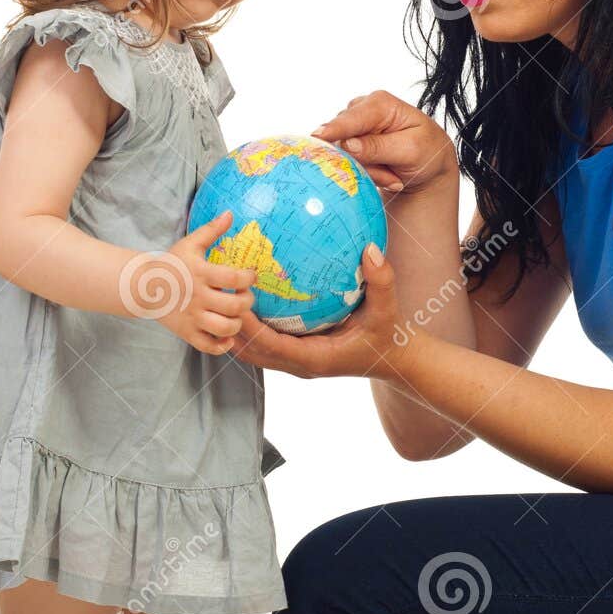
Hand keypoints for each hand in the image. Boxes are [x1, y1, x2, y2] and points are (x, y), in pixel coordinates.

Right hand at [123, 209, 256, 354]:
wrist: (142, 286)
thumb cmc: (171, 263)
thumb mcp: (190, 244)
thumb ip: (211, 230)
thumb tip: (230, 213)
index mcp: (201, 273)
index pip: (234, 277)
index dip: (249, 277)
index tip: (251, 275)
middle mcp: (198, 297)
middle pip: (234, 305)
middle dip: (247, 301)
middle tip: (245, 296)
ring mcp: (192, 317)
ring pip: (224, 328)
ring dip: (237, 323)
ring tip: (236, 315)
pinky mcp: (187, 332)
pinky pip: (208, 346)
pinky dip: (222, 345)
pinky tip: (227, 336)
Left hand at [230, 242, 405, 378]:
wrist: (392, 359)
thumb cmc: (388, 335)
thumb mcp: (388, 309)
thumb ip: (382, 281)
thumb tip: (371, 249)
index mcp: (315, 359)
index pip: (271, 346)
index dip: (250, 327)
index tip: (236, 300)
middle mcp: (299, 364)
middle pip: (252, 352)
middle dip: (231, 328)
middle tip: (220, 294)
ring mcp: (295, 362)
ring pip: (253, 352)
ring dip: (235, 330)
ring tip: (221, 297)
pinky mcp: (295, 355)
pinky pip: (264, 344)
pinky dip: (249, 328)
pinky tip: (242, 300)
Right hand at [314, 90, 457, 195]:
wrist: (428, 165)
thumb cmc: (426, 151)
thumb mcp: (410, 150)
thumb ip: (378, 147)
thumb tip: (347, 144)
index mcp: (380, 103)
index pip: (351, 118)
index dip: (334, 129)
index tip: (318, 137)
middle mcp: (361, 110)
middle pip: (343, 139)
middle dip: (365, 163)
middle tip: (393, 178)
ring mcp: (352, 127)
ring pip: (343, 154)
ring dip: (369, 170)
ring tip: (394, 175)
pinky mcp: (347, 143)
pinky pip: (345, 163)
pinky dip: (366, 173)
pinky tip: (387, 175)